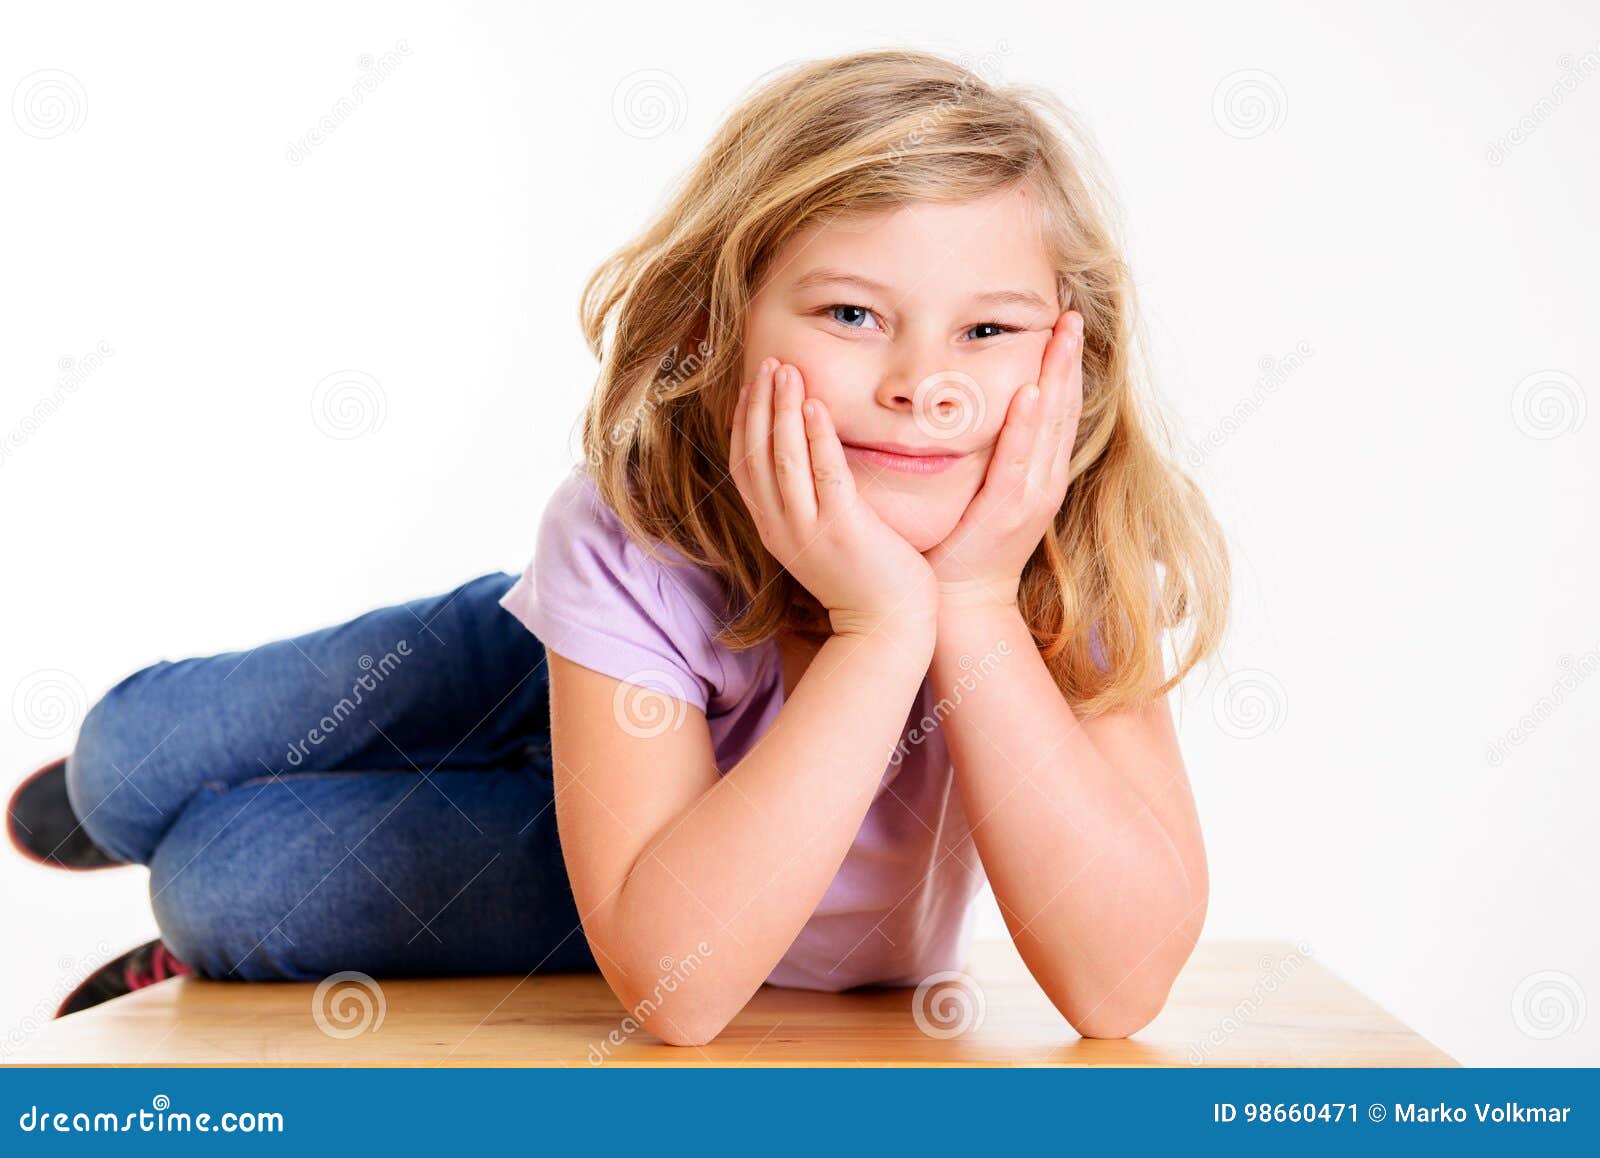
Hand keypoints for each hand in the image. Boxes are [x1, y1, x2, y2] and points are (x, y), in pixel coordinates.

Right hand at [729, 357, 938, 637]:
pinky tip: (815, 405)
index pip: (743, 466)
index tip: (752, 386)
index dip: (743, 422)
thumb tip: (809, 463)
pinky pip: (823, 472)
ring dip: (780, 409)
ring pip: (782, 457)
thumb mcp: (821, 539)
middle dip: (758, 404)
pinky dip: (816, 435)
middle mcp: (781, 527)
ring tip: (787, 370)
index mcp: (773, 528)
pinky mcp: (842, 528)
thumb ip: (809, 504)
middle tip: (768, 363)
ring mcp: (808, 528)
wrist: (886, 625)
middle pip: (755, 454)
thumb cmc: (863, 579)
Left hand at [923, 310, 1084, 610]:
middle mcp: (1042, 482)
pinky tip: (1029, 392)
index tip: (1064, 324)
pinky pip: (1017, 460)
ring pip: (1049, 426)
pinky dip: (1026, 426)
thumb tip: (978, 410)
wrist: (959, 603)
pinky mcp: (1004, 512)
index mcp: (1039, 475)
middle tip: (1071, 314)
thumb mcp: (983, 491)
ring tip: (1061, 335)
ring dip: (1056, 378)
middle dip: (1067, 360)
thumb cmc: (961, 546)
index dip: (1063, 367)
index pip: (1057, 410)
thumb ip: (989, 454)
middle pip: (1063, 409)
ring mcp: (1028, 497)